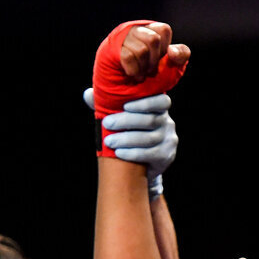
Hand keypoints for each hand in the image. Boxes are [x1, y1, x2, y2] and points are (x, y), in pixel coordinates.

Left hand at [92, 20, 188, 157]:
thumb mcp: (119, 117)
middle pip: (151, 120)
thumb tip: (88, 95)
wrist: (140, 164)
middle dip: (126, 121)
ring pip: (149, 138)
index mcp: (159, 109)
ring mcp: (169, 140)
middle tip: (107, 123)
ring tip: (108, 141)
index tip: (125, 106)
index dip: (146, 103)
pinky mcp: (166, 156)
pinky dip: (133, 153)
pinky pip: (150, 154)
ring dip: (126, 139)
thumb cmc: (129, 133)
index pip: (162, 101)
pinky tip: (119, 153)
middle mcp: (167, 123)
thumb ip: (107, 104)